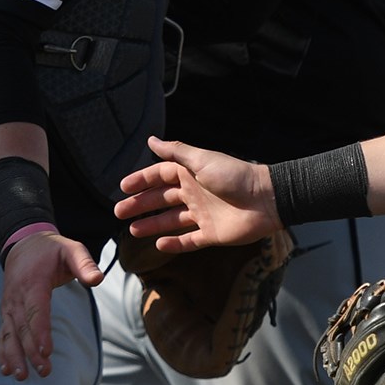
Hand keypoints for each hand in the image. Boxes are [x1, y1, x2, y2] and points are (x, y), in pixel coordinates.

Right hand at [0, 231, 101, 380]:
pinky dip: (3, 351)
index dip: (40, 331)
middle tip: (45, 371)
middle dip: (31, 351)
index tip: (46, 351)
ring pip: (10, 333)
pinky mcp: (7, 312)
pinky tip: (6, 369)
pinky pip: (3, 332)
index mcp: (33, 282)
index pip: (36, 310)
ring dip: (14, 356)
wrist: (24, 244)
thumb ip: (85, 264)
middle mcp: (17, 296)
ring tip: (21, 376)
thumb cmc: (53, 250)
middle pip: (23, 327)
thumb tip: (97, 280)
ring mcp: (9, 305)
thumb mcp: (72, 249)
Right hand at [114, 137, 278, 252]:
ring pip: (171, 221)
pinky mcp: (212, 233)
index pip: (159, 176)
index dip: (141, 181)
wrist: (265, 199)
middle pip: (161, 200)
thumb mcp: (202, 160)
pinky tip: (159, 245)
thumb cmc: (234, 175)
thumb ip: (176, 153)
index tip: (122, 188)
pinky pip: (189, 240)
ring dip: (152, 224)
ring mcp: (203, 214)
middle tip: (120, 212)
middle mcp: (194, 193)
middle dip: (140, 205)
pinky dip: (175, 243)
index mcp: (190, 174)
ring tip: (133, 230)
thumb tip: (151, 140)